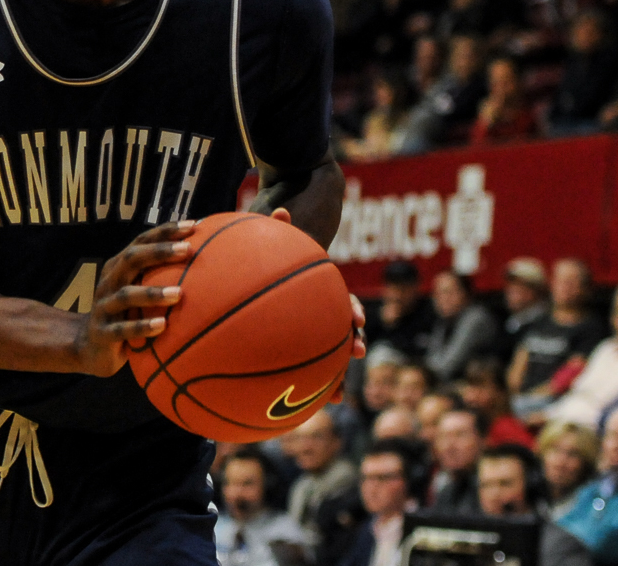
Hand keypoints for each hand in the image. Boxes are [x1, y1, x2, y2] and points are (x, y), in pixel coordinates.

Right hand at [73, 222, 194, 376]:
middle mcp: (109, 282)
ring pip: (126, 295)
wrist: (91, 348)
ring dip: (152, 293)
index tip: (193, 226)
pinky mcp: (102, 333)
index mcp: (118, 268)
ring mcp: (104, 307)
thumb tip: (206, 262)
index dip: (164, 232)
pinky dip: (142, 327)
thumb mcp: (138, 293)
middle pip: (131, 259)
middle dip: (159, 252)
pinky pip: (122, 330)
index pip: (140, 242)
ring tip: (179, 294)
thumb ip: (160, 277)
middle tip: (188, 249)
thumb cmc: (125, 316)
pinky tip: (163, 326)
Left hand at [266, 208, 364, 401]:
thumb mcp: (267, 238)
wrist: (260, 261)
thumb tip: (281, 210)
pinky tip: (294, 407)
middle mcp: (317, 310)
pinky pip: (297, 368)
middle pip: (340, 330)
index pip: (342, 299)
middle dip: (350, 344)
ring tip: (335, 397)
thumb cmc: (263, 249)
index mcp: (317, 290)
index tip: (357, 321)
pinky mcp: (291, 346)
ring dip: (334, 376)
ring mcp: (306, 328)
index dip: (352, 309)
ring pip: (325, 356)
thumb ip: (275, 227)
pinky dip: (300, 387)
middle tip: (356, 353)